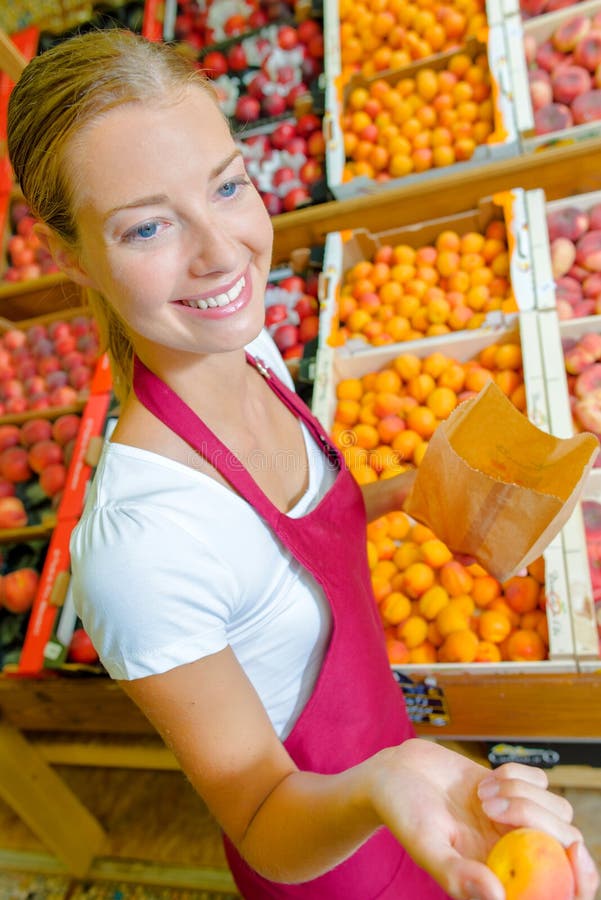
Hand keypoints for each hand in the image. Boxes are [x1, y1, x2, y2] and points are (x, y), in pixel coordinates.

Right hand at [368, 739, 598, 899]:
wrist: (393, 773)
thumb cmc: (402, 814)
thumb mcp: (424, 845)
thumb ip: (458, 874)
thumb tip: (499, 896)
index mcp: (500, 877)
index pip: (561, 891)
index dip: (581, 878)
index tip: (574, 851)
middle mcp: (515, 851)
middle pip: (563, 841)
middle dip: (535, 818)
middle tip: (490, 806)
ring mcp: (517, 819)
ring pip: (556, 809)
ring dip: (523, 795)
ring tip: (481, 794)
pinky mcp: (513, 788)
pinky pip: (541, 780)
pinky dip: (518, 774)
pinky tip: (486, 779)